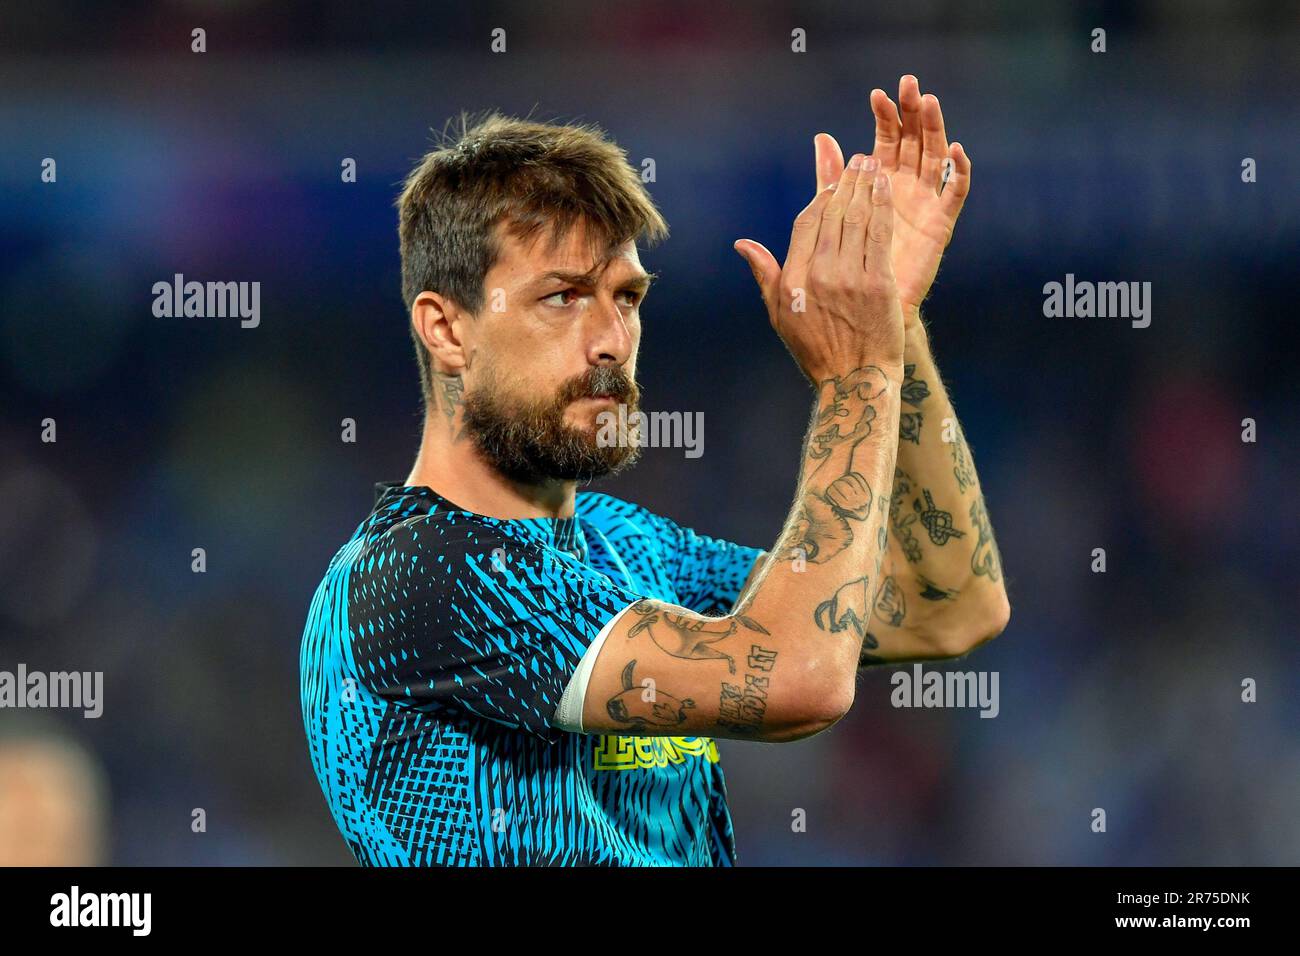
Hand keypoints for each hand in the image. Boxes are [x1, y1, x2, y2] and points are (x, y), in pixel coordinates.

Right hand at [734, 154, 904, 383]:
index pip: (806, 222)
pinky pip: (879, 235)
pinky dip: (882, 208)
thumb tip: (743, 244)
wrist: (855, 380)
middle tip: (858, 160)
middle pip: (833, 213)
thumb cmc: (818, 351)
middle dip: (847, 181)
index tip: (832, 180)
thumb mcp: (780, 315)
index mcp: (794, 279)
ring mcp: (850, 278)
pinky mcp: (878, 284)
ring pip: (858, 218)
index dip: (820, 196)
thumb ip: (764, 273)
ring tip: (873, 166)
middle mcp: (819, 274)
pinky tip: (886, 189)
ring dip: (866, 186)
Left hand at [814, 75, 971, 322]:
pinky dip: (958, 170)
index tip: (877, 95)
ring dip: (935, 128)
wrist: (863, 308)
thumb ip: (831, 176)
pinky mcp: (940, 224)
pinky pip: (955, 192)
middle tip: (910, 84)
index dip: (884, 116)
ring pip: (934, 156)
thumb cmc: (848, 262)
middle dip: (912, 112)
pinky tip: (955, 149)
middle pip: (914, 139)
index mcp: (880, 180)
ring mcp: (925, 202)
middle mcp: (905, 186)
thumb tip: (822, 137)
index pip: (886, 137)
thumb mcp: (836, 212)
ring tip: (930, 102)